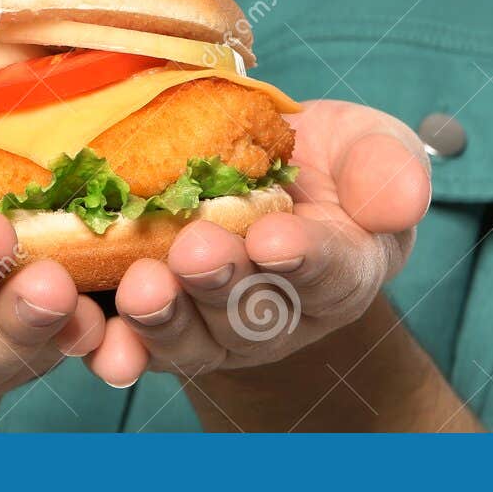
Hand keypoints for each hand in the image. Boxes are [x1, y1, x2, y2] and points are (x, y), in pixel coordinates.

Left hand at [83, 99, 430, 385]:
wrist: (263, 176)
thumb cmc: (327, 163)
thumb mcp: (369, 147)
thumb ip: (388, 169)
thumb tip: (402, 201)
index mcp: (339, 269)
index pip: (328, 270)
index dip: (302, 257)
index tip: (276, 239)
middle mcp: (277, 313)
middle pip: (249, 309)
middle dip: (220, 282)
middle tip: (195, 251)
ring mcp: (214, 326)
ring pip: (189, 335)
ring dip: (162, 317)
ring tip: (141, 286)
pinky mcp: (157, 325)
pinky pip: (133, 344)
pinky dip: (110, 344)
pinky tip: (90, 334)